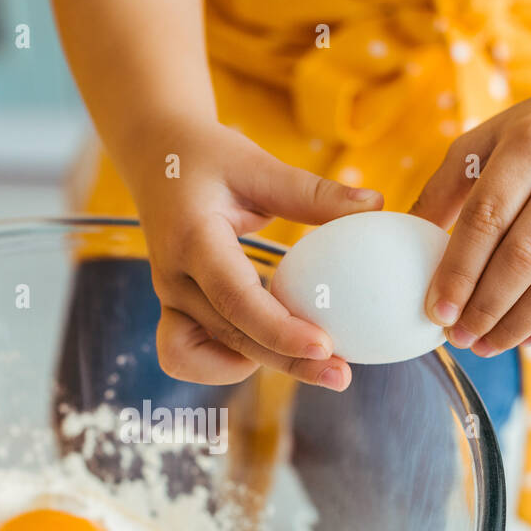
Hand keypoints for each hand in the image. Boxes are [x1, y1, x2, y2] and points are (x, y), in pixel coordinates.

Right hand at [129, 120, 383, 390]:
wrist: (154, 155)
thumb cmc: (208, 156)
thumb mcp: (258, 164)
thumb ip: (313, 192)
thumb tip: (376, 205)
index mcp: (192, 239)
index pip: (235, 297)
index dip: (280, 329)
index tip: (326, 347)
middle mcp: (174, 278)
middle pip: (230, 337)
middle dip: (286, 362)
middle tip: (341, 375)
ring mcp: (168, 298)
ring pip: (201, 357)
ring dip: (253, 364)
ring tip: (304, 358)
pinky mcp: (173, 309)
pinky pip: (187, 355)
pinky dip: (225, 360)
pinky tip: (265, 346)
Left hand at [411, 84, 530, 354]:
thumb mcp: (486, 141)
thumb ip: (443, 191)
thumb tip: (400, 244)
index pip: (487, 218)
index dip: (458, 272)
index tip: (436, 312)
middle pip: (525, 256)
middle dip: (485, 307)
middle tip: (457, 337)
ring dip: (519, 325)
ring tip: (485, 345)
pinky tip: (527, 339)